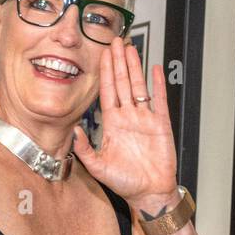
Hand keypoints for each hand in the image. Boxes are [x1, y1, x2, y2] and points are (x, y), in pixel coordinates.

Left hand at [72, 36, 177, 204]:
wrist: (149, 193)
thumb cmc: (126, 183)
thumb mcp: (98, 167)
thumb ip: (84, 149)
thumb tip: (73, 131)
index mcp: (113, 124)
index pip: (107, 92)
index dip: (105, 73)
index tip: (102, 55)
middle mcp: (128, 118)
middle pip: (123, 83)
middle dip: (118, 62)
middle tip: (114, 41)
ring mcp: (145, 119)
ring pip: (139, 86)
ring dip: (135, 67)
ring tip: (130, 48)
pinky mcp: (161, 124)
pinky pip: (160, 100)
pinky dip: (158, 84)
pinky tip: (155, 68)